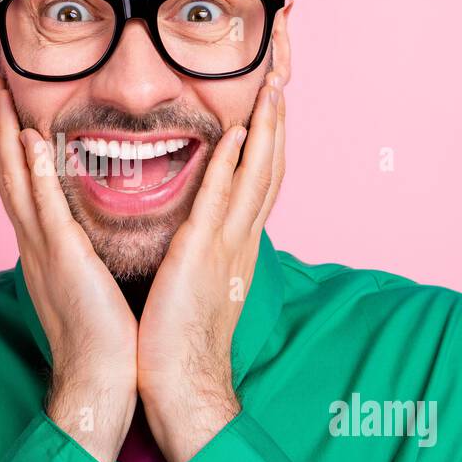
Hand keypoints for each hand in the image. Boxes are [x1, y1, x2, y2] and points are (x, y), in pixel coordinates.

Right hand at [0, 78, 138, 461]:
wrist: (100, 380)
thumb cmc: (102, 336)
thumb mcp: (87, 280)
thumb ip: (79, 248)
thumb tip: (82, 228)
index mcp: (42, 246)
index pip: (20, 182)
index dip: (11, 141)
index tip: (9, 104)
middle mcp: (34, 243)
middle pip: (7, 173)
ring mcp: (44, 251)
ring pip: (16, 182)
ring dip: (7, 137)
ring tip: (0, 96)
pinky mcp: (64, 262)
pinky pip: (46, 211)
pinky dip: (35, 175)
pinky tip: (33, 142)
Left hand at [136, 68, 286, 461]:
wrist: (181, 384)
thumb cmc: (179, 341)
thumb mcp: (195, 284)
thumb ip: (201, 253)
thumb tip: (195, 232)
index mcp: (238, 247)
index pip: (260, 182)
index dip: (270, 141)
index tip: (271, 103)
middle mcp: (241, 240)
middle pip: (270, 169)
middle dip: (277, 122)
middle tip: (281, 77)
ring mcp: (226, 246)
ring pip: (256, 176)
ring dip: (266, 129)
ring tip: (272, 87)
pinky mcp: (201, 254)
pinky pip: (220, 200)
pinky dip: (231, 164)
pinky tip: (238, 133)